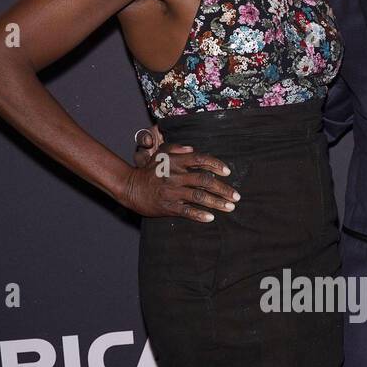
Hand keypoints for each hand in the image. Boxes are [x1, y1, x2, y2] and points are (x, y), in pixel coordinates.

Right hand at [121, 126, 238, 220]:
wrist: (131, 188)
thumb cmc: (149, 171)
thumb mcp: (160, 155)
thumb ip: (176, 149)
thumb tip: (192, 149)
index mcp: (175, 162)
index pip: (199, 159)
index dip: (215, 164)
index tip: (228, 172)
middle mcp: (175, 175)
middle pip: (204, 180)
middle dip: (223, 189)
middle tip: (236, 196)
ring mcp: (171, 192)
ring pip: (198, 196)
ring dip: (217, 203)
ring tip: (230, 207)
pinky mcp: (168, 206)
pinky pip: (187, 211)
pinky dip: (200, 215)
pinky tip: (211, 217)